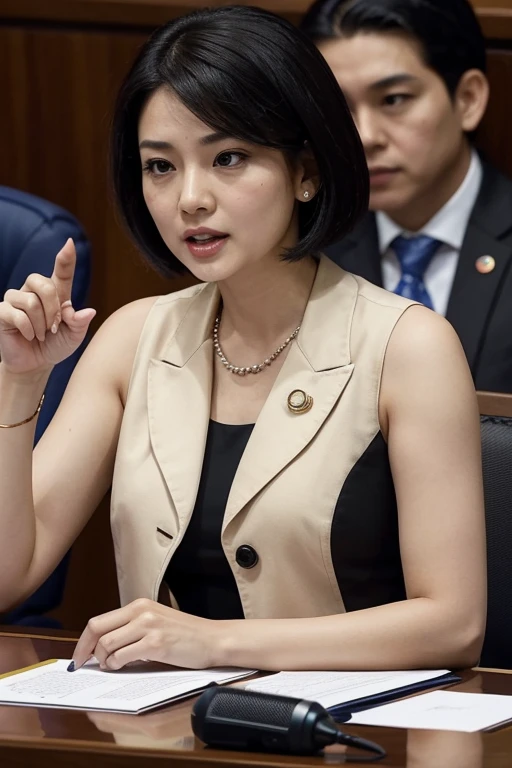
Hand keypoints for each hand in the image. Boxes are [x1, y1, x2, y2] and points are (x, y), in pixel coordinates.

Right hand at [0, 238, 95, 374]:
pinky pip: (16, 314)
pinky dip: (28, 329)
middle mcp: (34, 291)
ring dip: (40, 323)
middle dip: (53, 308)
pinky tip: (29, 336)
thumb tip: (89, 312)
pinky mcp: (2, 311)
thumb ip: (80, 323)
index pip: (61, 272)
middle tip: (54, 326)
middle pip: (44, 284)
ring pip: (30, 301)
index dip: (65, 258)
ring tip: (41, 334)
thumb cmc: (56, 345)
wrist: (35, 364)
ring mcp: (16, 299)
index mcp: (56, 293)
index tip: (70, 243)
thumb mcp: (74, 336)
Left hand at [70, 599, 220, 670]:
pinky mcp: (156, 643)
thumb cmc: (186, 635)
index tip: (79, 656)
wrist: (213, 639)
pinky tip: (123, 667)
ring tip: (111, 667)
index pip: (99, 621)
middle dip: (85, 650)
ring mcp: (148, 626)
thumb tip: (102, 648)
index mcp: (139, 605)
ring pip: (107, 644)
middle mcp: (141, 612)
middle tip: (84, 665)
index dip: (83, 641)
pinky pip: (122, 657)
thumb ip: (131, 629)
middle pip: (97, 629)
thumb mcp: (155, 623)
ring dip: (104, 660)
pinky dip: (117, 665)